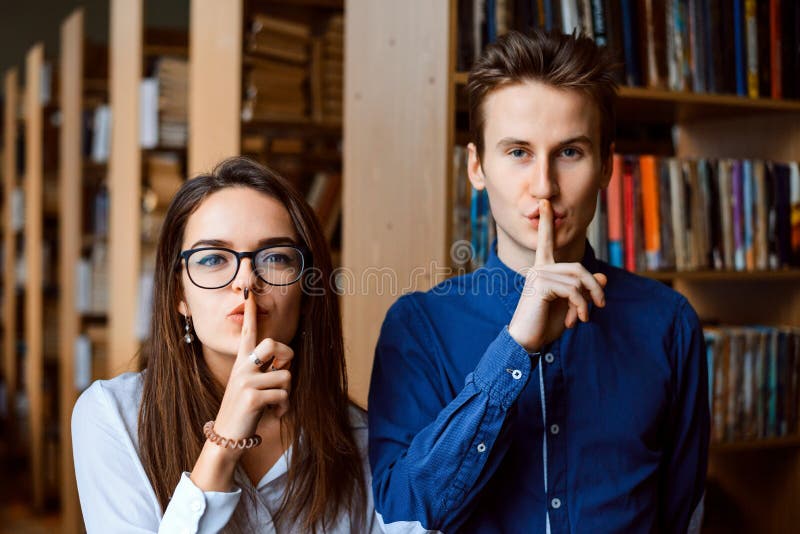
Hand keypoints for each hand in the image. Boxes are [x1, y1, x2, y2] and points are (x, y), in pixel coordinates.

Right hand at [212, 290, 293, 454]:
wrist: (227, 437)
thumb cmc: (244, 410)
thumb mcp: (250, 386)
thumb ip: (265, 372)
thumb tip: (284, 366)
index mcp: (242, 363)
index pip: (248, 332)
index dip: (250, 312)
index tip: (250, 291)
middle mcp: (242, 368)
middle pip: (275, 345)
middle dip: (287, 357)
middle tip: (282, 374)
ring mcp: (246, 381)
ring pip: (286, 377)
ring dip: (285, 394)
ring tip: (273, 405)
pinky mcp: (253, 397)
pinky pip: (283, 396)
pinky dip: (283, 408)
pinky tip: (272, 414)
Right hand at [508, 199, 606, 352]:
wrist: (526, 341)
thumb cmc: (545, 324)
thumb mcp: (571, 306)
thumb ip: (585, 291)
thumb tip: (604, 278)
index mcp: (542, 269)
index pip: (545, 241)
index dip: (545, 222)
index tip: (545, 202)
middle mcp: (538, 268)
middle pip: (579, 268)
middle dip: (595, 286)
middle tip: (601, 304)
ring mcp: (538, 275)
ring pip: (578, 279)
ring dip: (588, 300)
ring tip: (583, 317)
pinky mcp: (540, 286)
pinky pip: (573, 291)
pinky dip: (581, 306)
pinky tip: (576, 319)